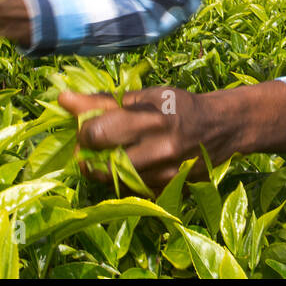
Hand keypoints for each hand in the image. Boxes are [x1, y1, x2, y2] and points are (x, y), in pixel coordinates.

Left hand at [58, 81, 285, 192]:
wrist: (221, 129)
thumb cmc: (179, 106)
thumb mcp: (146, 95)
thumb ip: (104, 101)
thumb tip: (63, 98)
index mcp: (152, 117)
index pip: (98, 132)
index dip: (82, 131)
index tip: (84, 125)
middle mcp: (159, 149)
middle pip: (102, 162)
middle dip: (88, 153)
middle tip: (90, 144)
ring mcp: (164, 175)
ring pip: (113, 180)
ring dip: (102, 167)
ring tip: (109, 152)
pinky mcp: (167, 191)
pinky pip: (130, 190)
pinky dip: (122, 178)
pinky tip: (130, 164)